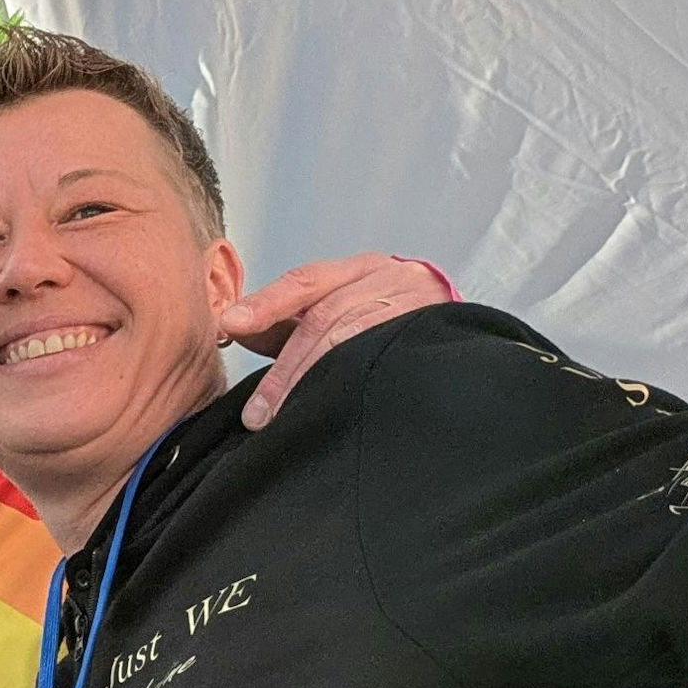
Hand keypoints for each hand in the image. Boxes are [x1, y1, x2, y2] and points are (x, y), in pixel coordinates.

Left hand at [226, 253, 453, 425]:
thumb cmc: (383, 318)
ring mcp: (413, 305)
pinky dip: (355, 381)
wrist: (456, 326)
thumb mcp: (335, 309)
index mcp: (356, 270)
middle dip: (286, 368)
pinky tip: (332, 406)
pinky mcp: (433, 334)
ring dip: (313, 381)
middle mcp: (386, 278)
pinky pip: (387, 359)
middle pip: (326, 318)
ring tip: (283, 418)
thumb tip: (235, 330)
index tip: (232, 323)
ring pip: (354, 340)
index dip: (268, 302)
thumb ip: (286, 321)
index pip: (306, 280)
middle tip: (257, 413)